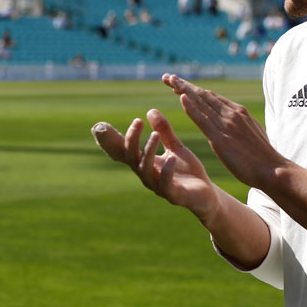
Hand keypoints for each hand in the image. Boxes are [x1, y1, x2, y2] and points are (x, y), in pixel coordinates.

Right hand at [91, 109, 221, 219]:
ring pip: (145, 170)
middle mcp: (147, 176)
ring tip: (155, 135)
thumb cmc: (188, 172)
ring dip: (148, 152)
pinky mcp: (174, 196)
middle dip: (132, 140)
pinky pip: (165, 185)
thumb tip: (150, 111)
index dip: (111, 141)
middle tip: (137, 122)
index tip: (100, 125)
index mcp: (144, 164)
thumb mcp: (176, 147)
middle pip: (131, 158)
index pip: (124, 151)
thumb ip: (164, 131)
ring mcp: (158, 187)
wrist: (207, 196)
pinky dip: (167, 171)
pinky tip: (171, 158)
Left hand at [163, 74, 282, 189]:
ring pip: (201, 102)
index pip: (211, 96)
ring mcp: (226, 124)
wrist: (272, 169)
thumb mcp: (251, 133)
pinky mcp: (220, 138)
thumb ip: (239, 124)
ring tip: (169, 80)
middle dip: (184, 85)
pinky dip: (191, 107)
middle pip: (203, 94)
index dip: (194, 89)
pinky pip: (203, 119)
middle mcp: (231, 113)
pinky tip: (180, 97)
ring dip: (183, 89)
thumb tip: (233, 121)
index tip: (179, 84)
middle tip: (168, 76)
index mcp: (238, 112)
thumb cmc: (262, 157)